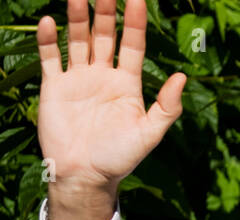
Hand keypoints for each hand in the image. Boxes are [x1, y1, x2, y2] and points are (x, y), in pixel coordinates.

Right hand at [37, 0, 186, 219]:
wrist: (85, 176)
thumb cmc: (120, 158)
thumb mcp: (149, 133)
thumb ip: (167, 107)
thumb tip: (183, 76)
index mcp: (127, 84)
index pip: (133, 45)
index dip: (135, 22)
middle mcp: (103, 76)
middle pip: (106, 36)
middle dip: (106, 12)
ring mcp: (78, 79)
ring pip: (78, 40)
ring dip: (77, 18)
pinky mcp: (55, 87)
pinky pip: (50, 58)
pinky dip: (48, 40)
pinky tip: (50, 21)